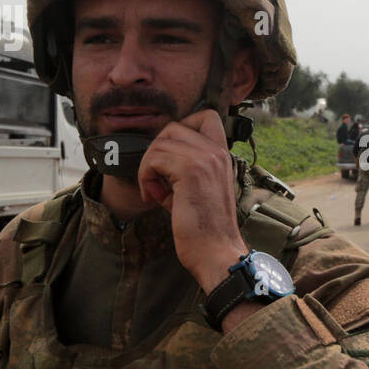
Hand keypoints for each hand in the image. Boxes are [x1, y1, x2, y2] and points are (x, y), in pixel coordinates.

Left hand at [136, 109, 247, 291]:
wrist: (216, 251)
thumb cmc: (205, 227)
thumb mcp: (198, 188)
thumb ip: (183, 167)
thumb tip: (156, 156)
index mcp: (222, 155)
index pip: (206, 116)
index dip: (182, 128)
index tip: (171, 157)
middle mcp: (217, 152)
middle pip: (174, 126)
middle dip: (157, 150)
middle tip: (157, 178)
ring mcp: (205, 159)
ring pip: (161, 142)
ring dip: (149, 167)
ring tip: (155, 191)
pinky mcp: (190, 171)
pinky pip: (154, 159)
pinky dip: (146, 177)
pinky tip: (153, 197)